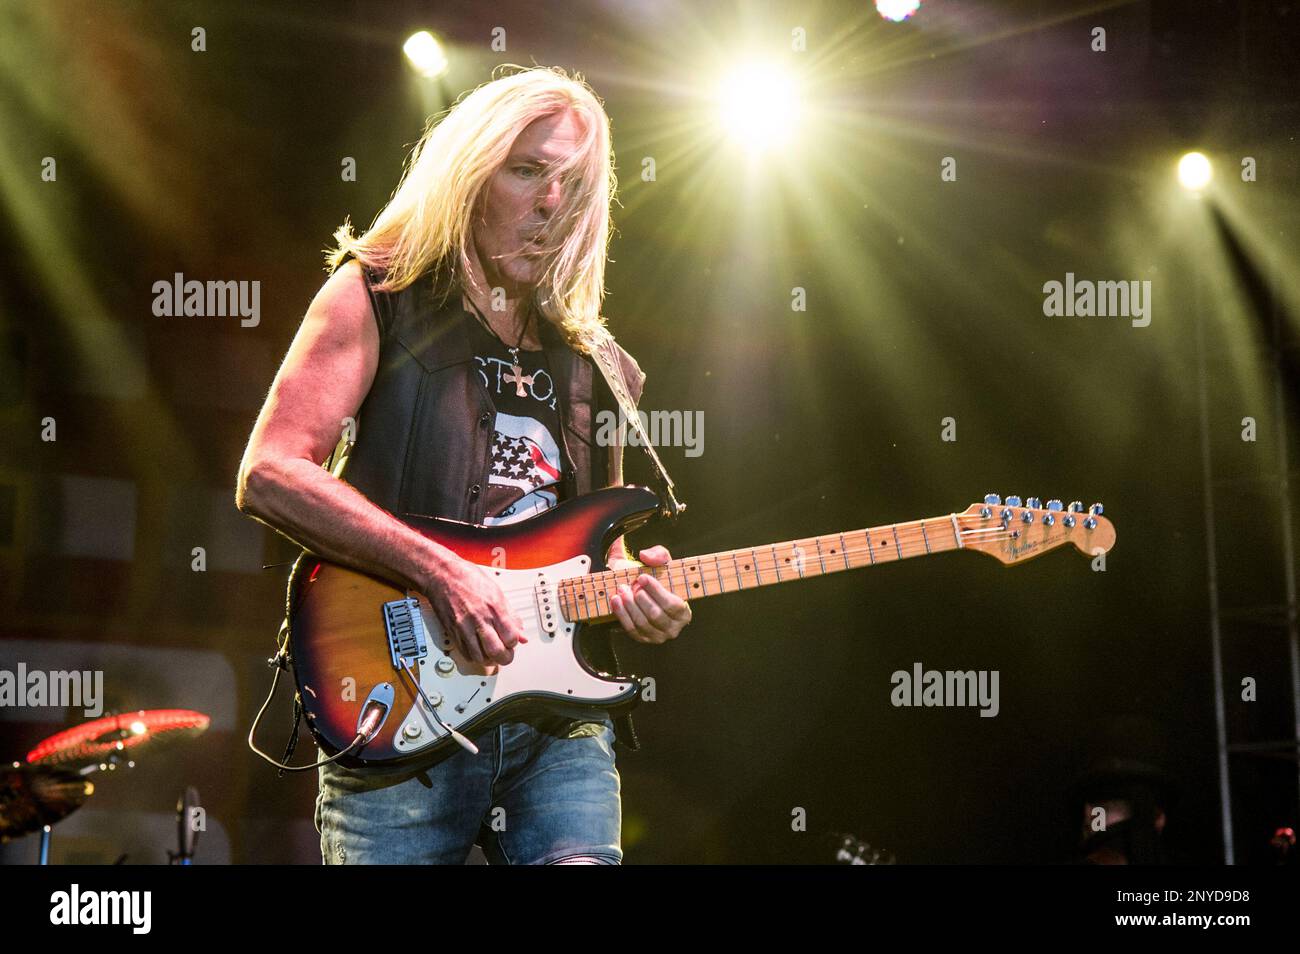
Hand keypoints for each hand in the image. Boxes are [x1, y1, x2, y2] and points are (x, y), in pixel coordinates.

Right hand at [422, 554, 526, 669]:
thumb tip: (521, 633)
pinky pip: (466, 654)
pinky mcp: (453, 632)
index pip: (511, 638)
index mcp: (494, 608)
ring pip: (480, 657)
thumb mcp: (497, 592)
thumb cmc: (468, 578)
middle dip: (504, 658)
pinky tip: (479, 650)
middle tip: (505, 654)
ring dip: (489, 659)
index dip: (514, 643)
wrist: (442, 575)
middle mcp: (479, 619)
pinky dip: (475, 656)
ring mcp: (464, 627)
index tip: (513, 641)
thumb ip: (511, 615)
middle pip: (496, 652)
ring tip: (492, 653)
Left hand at [607, 545, 691, 644]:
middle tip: (630, 584)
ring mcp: (657, 636)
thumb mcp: (662, 561)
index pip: (672, 605)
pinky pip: (631, 629)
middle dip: (640, 598)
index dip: (656, 591)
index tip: (642, 577)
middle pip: (655, 615)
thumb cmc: (657, 576)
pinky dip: (622, 614)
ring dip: (629, 605)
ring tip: (621, 590)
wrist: (643, 589)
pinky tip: (615, 600)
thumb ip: (658, 555)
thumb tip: (645, 556)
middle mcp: (673, 628)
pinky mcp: (642, 638)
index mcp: (684, 612)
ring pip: (642, 623)